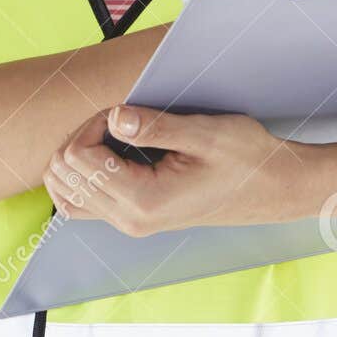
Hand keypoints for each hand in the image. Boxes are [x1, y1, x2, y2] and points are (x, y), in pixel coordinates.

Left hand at [42, 104, 297, 235]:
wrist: (271, 187)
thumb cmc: (246, 159)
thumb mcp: (205, 133)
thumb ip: (155, 126)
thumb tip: (114, 117)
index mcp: (143, 200)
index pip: (80, 157)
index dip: (93, 123)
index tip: (123, 112)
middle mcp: (130, 220)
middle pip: (65, 175)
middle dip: (82, 136)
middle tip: (119, 119)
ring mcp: (130, 223)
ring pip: (66, 194)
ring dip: (77, 157)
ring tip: (111, 134)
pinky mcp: (133, 218)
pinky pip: (83, 204)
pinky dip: (81, 176)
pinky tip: (105, 153)